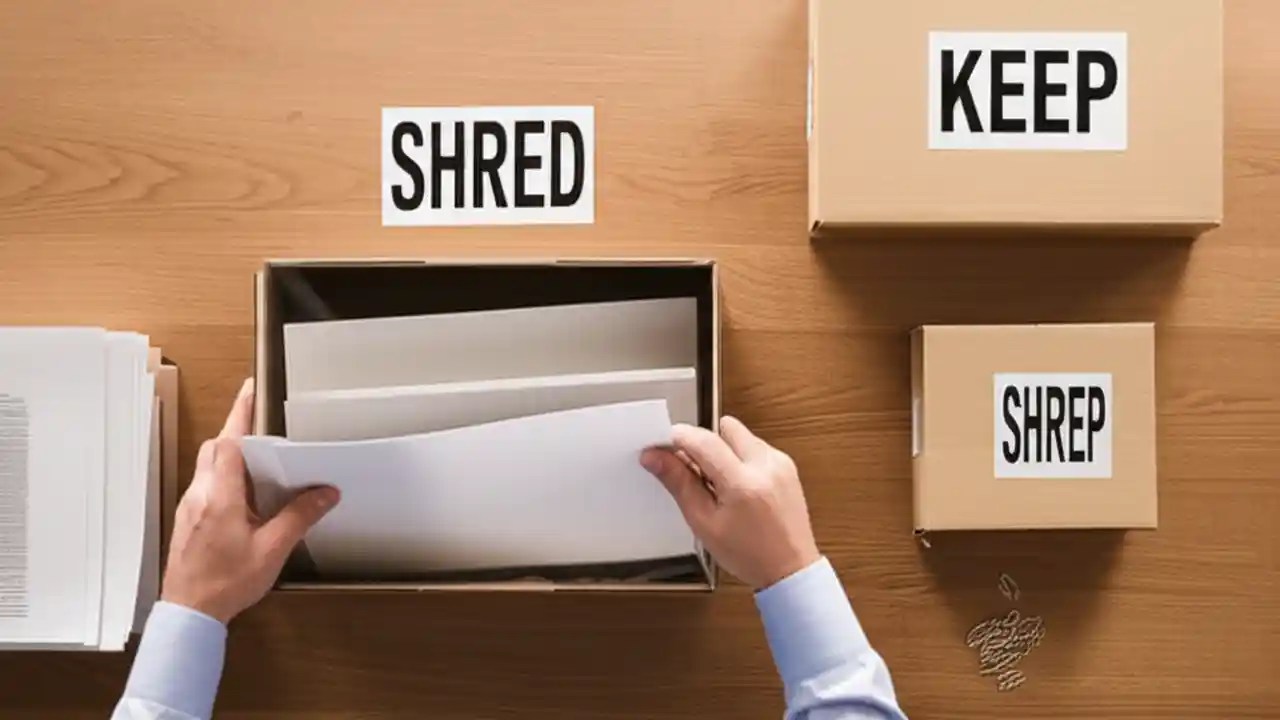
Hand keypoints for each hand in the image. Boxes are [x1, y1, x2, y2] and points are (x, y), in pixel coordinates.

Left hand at [161, 379, 339, 622]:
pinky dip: (225, 479)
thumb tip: (324, 493)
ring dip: (230, 456)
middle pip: (214, 449)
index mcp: (220, 497)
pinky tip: (245, 498)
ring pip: (207, 467)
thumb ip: (298, 517)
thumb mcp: (272, 550)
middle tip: (258, 420)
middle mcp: (200, 495)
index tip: (250, 390)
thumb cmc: (225, 583)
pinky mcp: (187, 521)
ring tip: (260, 460)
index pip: (228, 442)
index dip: (240, 414)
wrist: (189, 614)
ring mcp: (189, 508)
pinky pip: (206, 487)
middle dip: (235, 431)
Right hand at [641, 416, 819, 589]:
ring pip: (740, 435)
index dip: (678, 438)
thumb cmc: (749, 554)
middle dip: (704, 442)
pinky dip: (740, 457)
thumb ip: (679, 484)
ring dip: (723, 449)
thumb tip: (656, 457)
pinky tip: (736, 485)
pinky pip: (755, 446)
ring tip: (718, 482)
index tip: (663, 446)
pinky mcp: (786, 465)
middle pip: (724, 427)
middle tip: (694, 469)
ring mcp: (780, 463)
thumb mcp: (704, 523)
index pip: (703, 441)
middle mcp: (766, 466)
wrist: (789, 568)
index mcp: (743, 484)